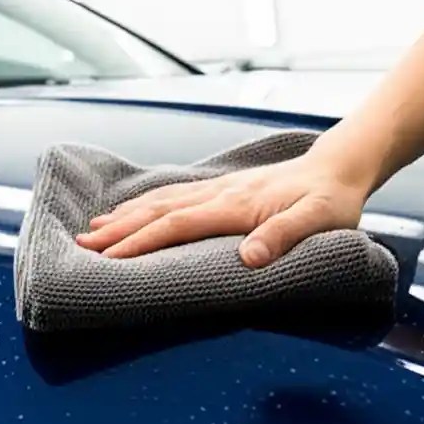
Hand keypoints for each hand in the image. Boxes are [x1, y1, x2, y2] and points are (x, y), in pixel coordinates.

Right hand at [75, 151, 372, 267]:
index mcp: (238, 206)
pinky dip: (147, 204)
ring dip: (126, 216)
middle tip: (83, 245)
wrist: (341, 165)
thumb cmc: (332, 199)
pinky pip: (175, 196)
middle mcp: (221, 194)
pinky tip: (133, 211)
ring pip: (162, 201)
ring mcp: (219, 190)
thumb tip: (249, 257)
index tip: (110, 257)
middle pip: (159, 211)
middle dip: (119, 230)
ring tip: (94, 230)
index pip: (178, 224)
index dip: (142, 241)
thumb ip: (284, 236)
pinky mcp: (223, 190)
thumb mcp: (320, 220)